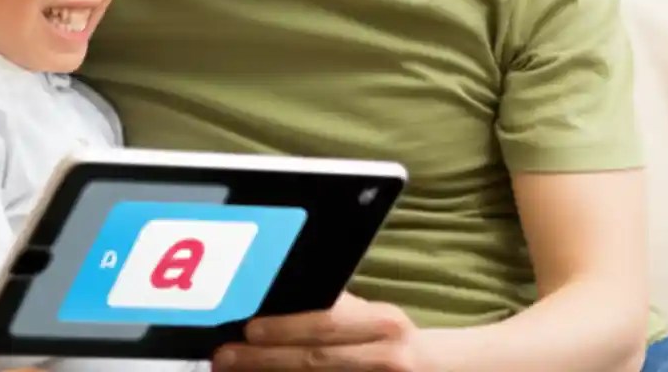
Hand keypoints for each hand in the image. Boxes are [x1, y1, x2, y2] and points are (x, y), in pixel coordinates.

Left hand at [213, 292, 433, 370]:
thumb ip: (337, 310)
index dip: (286, 328)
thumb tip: (273, 302)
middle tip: (225, 356)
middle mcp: (387, 357)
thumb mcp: (375, 318)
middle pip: (315, 361)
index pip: (327, 323)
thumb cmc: (393, 340)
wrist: (443, 371)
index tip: (248, 329)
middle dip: (263, 359)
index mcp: (382, 323)